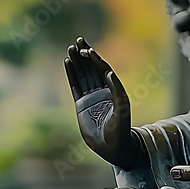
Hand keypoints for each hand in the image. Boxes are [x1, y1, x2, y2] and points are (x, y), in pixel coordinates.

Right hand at [64, 37, 139, 169]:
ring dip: (77, 62)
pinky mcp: (81, 105)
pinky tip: (67, 63)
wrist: (113, 147)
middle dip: (85, 55)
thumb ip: (117, 90)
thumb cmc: (121, 129)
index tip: (88, 49)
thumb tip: (109, 72)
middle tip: (78, 40)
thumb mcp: (122, 108)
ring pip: (83, 75)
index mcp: (113, 90)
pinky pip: (75, 86)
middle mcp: (102, 91)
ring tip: (70, 49)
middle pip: (92, 68)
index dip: (95, 59)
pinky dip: (71, 75)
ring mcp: (91, 97)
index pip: (103, 69)